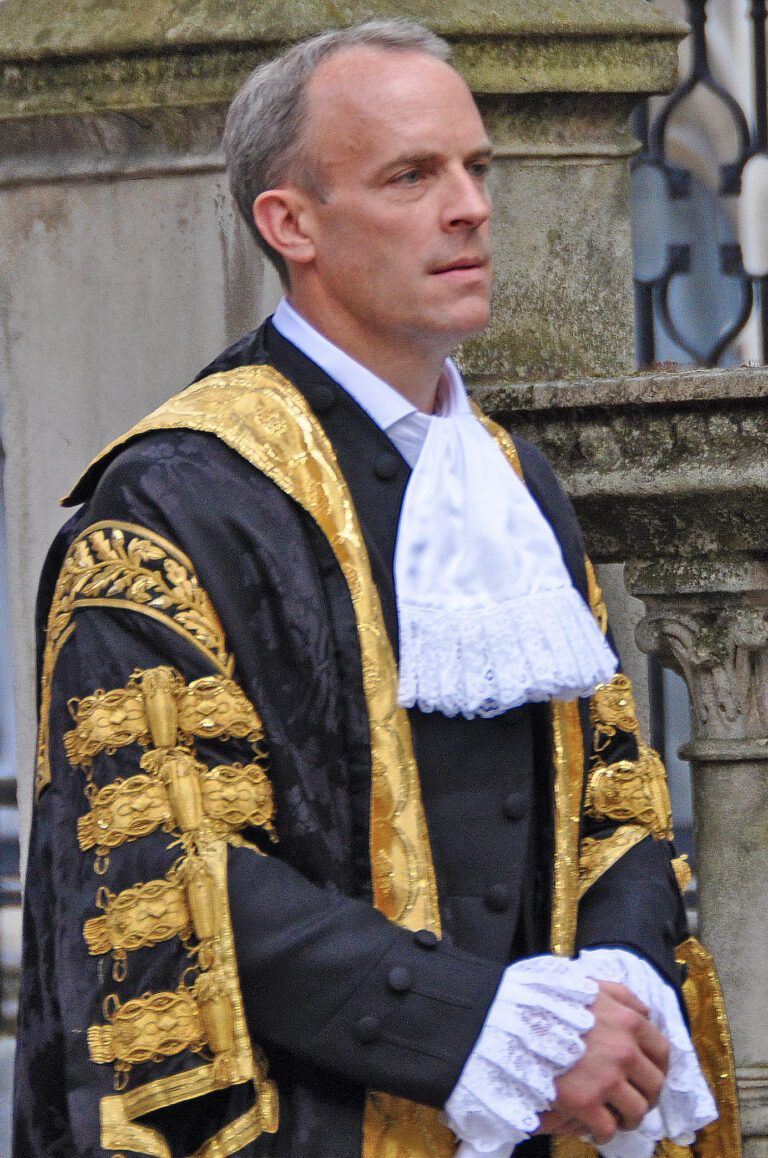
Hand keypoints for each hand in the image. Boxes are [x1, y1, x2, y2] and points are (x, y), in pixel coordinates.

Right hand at [536, 980, 669, 1144]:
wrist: (510, 1020)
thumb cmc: (547, 1000)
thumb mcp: (588, 984)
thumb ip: (621, 995)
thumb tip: (645, 1012)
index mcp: (627, 1021)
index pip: (662, 1051)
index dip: (658, 1066)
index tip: (648, 1074)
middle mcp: (624, 1051)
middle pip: (655, 1085)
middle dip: (645, 1094)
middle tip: (630, 1097)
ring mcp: (606, 1079)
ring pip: (637, 1111)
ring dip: (627, 1116)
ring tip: (614, 1115)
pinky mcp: (584, 1102)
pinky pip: (608, 1129)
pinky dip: (602, 1132)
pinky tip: (592, 1126)